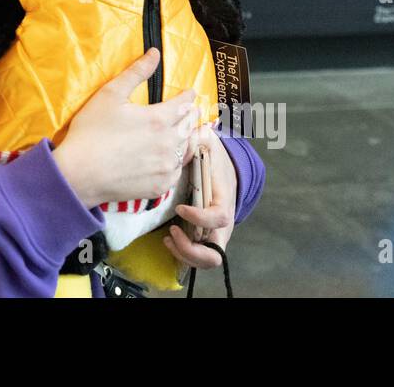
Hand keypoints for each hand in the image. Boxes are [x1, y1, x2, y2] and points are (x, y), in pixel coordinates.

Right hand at [53, 49, 198, 208]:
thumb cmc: (91, 131)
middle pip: (190, 126)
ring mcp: (166, 167)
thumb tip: (155, 53)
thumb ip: (136, 72)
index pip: (184, 104)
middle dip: (191, 115)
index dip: (188, 96)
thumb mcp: (110, 94)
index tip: (190, 92)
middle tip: (191, 111)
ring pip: (186, 149)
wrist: (79, 174)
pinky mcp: (160, 186)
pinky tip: (170, 158)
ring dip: (187, 138)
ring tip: (185, 132)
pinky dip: (177, 161)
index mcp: (159, 119)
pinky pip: (177, 171)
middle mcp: (169, 143)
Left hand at [164, 125, 235, 268]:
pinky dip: (182, 253)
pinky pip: (197, 256)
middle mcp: (223, 222)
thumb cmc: (212, 155)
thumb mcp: (206, 142)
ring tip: (168, 237)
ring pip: (207, 259)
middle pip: (215, 252)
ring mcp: (215, 232)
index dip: (200, 217)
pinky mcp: (205, 237)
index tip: (180, 208)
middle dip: (192, 249)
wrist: (223, 166)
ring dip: (185, 253)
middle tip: (172, 231)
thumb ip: (197, 138)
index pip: (219, 217)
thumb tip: (185, 133)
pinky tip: (168, 239)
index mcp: (225, 199)